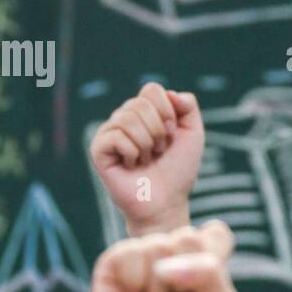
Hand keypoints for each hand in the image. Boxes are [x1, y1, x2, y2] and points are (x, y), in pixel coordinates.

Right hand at [89, 83, 204, 234]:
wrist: (167, 202)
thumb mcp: (193, 134)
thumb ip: (188, 106)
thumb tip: (169, 92)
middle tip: (159, 151)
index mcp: (144, 112)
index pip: (151, 89)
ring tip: (146, 159)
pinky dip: (132, 153)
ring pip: (127, 118)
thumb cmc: (178, 170)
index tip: (172, 134)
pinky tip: (132, 166)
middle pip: (140, 103)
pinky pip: (116, 136)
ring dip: (146, 143)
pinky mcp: (98, 150)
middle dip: (159, 130)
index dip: (167, 111)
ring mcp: (109, 133)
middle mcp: (124, 119)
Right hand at [90, 222, 239, 291]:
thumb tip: (162, 264)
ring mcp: (143, 252)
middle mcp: (172, 250)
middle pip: (189, 237)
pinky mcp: (114, 260)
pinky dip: (134, 282)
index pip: (216, 235)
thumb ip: (210, 268)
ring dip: (158, 286)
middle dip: (186, 278)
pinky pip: (131, 253)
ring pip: (158, 244)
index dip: (212, 267)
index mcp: (202, 256)